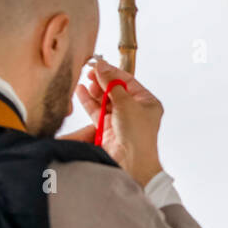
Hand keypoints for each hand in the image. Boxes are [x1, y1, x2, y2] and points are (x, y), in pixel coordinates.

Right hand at [65, 57, 163, 185]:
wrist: (131, 162)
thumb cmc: (137, 135)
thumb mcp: (127, 103)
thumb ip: (112, 84)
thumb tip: (102, 67)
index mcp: (146, 102)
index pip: (128, 81)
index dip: (112, 72)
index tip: (98, 65)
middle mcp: (135, 110)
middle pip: (115, 89)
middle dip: (102, 81)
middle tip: (90, 73)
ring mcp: (121, 119)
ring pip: (105, 100)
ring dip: (94, 91)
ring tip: (85, 82)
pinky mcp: (108, 128)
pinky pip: (96, 111)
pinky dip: (88, 102)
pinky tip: (80, 91)